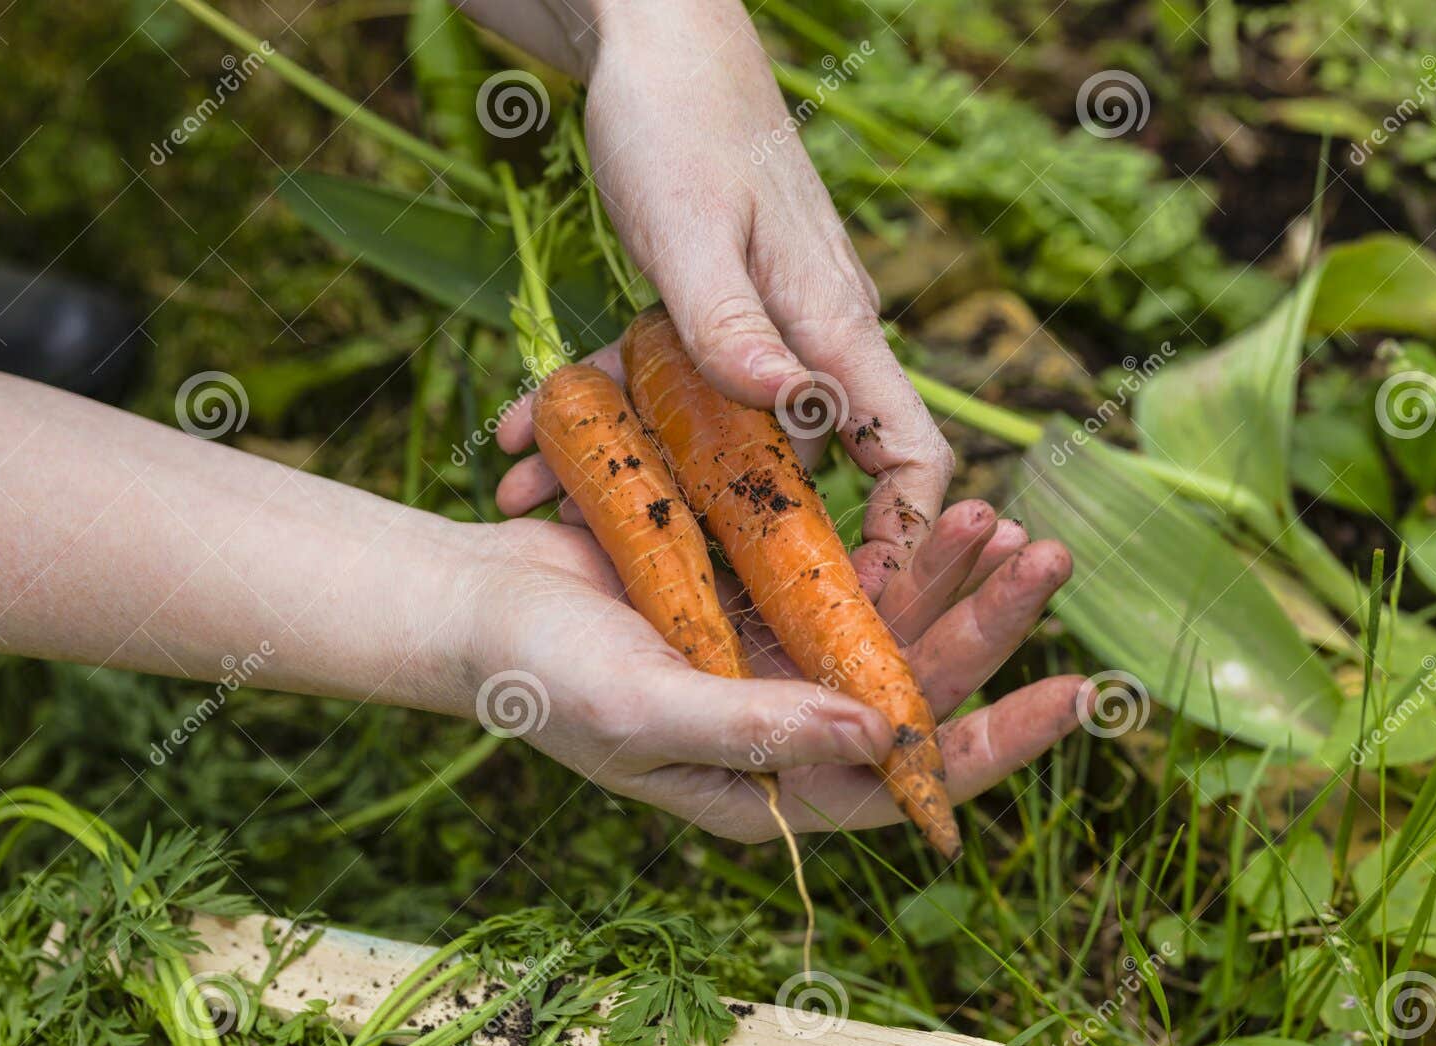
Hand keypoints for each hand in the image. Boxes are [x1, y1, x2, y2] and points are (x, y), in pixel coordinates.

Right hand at [479, 473, 1085, 841]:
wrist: (481, 601)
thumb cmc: (543, 675)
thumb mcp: (645, 712)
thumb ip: (761, 730)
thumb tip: (889, 741)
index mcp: (771, 784)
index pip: (905, 779)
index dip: (995, 742)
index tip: (1071, 694)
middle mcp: (792, 728)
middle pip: (915, 685)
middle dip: (986, 628)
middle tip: (1047, 559)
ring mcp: (782, 658)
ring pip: (892, 623)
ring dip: (948, 575)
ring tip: (1003, 519)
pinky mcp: (764, 595)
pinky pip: (849, 571)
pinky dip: (892, 542)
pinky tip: (936, 505)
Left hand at [582, 0, 951, 579]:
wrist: (653, 46)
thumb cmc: (683, 123)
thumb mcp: (696, 234)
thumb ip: (735, 330)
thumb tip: (793, 415)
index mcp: (833, 330)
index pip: (909, 452)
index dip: (902, 536)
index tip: (846, 601)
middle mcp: (809, 344)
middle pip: (792, 469)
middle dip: (717, 527)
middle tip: (634, 570)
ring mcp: (761, 334)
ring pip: (711, 433)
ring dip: (631, 467)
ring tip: (535, 493)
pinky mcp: (713, 322)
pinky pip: (665, 390)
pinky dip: (604, 412)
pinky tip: (526, 426)